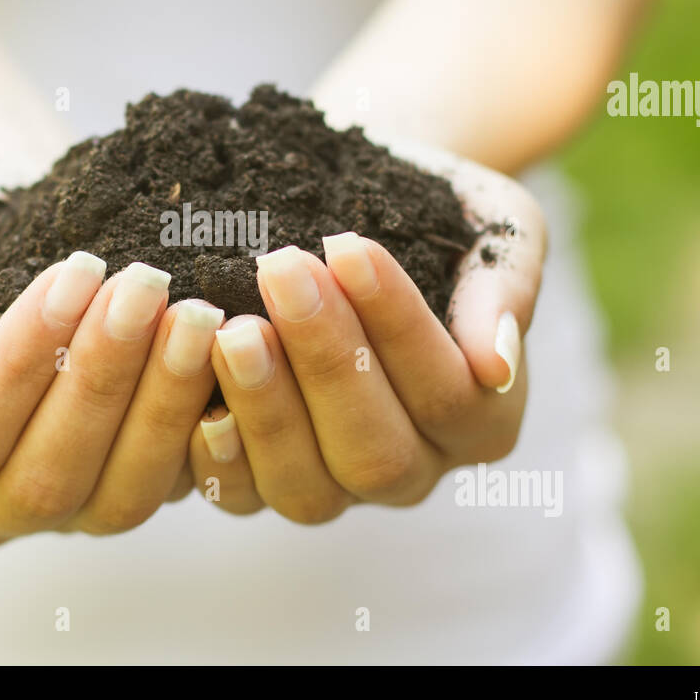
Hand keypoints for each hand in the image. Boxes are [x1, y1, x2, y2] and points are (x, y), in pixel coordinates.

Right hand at [0, 185, 223, 545]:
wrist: (14, 231)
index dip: (20, 361)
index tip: (74, 273)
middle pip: (46, 476)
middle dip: (101, 375)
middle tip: (146, 284)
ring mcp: (71, 510)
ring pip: (121, 494)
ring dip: (163, 400)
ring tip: (195, 313)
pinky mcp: (139, 486)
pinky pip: (180, 483)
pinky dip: (209, 421)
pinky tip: (232, 353)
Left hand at [188, 146, 546, 521]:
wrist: (351, 204)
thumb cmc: (431, 209)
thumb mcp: (495, 226)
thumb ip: (506, 287)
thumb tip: (498, 366)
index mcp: (483, 420)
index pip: (450, 393)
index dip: (398, 325)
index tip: (349, 247)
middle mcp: (414, 471)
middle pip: (377, 452)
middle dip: (325, 360)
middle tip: (280, 271)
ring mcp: (337, 488)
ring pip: (307, 487)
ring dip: (265, 407)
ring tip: (230, 328)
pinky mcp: (263, 485)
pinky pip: (240, 495)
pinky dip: (215, 452)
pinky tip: (193, 391)